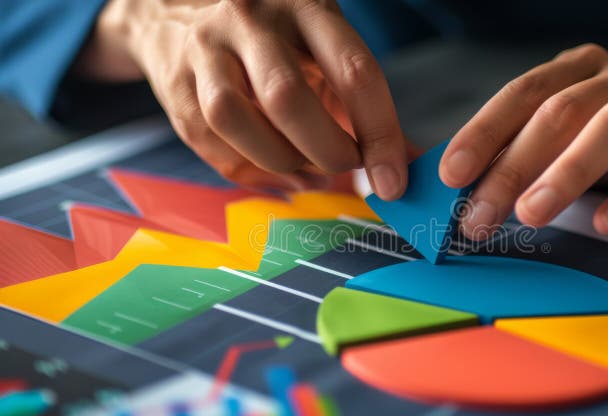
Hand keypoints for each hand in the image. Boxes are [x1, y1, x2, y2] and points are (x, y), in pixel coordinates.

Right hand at [78, 0, 407, 197]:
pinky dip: (251, 171)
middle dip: (326, 152)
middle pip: (287, 99)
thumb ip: (363, 105)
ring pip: (234, 120)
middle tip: (346, 166)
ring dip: (281, 162)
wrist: (178, 11)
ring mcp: (205, 48)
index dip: (379, 134)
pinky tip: (276, 170)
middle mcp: (250, 19)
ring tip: (307, 167)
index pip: (353, 71)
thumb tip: (406, 161)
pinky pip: (211, 144)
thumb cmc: (274, 40)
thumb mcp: (324, 52)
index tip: (393, 180)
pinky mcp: (174, 83)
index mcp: (305, 6)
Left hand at [439, 44, 607, 237]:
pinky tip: (603, 224)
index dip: (484, 132)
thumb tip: (457, 189)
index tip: (452, 174)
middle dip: (513, 167)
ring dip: (567, 172)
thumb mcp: (561, 136)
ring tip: (531, 214)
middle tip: (480, 216)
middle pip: (559, 113)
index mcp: (575, 70)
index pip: (522, 93)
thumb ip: (515, 153)